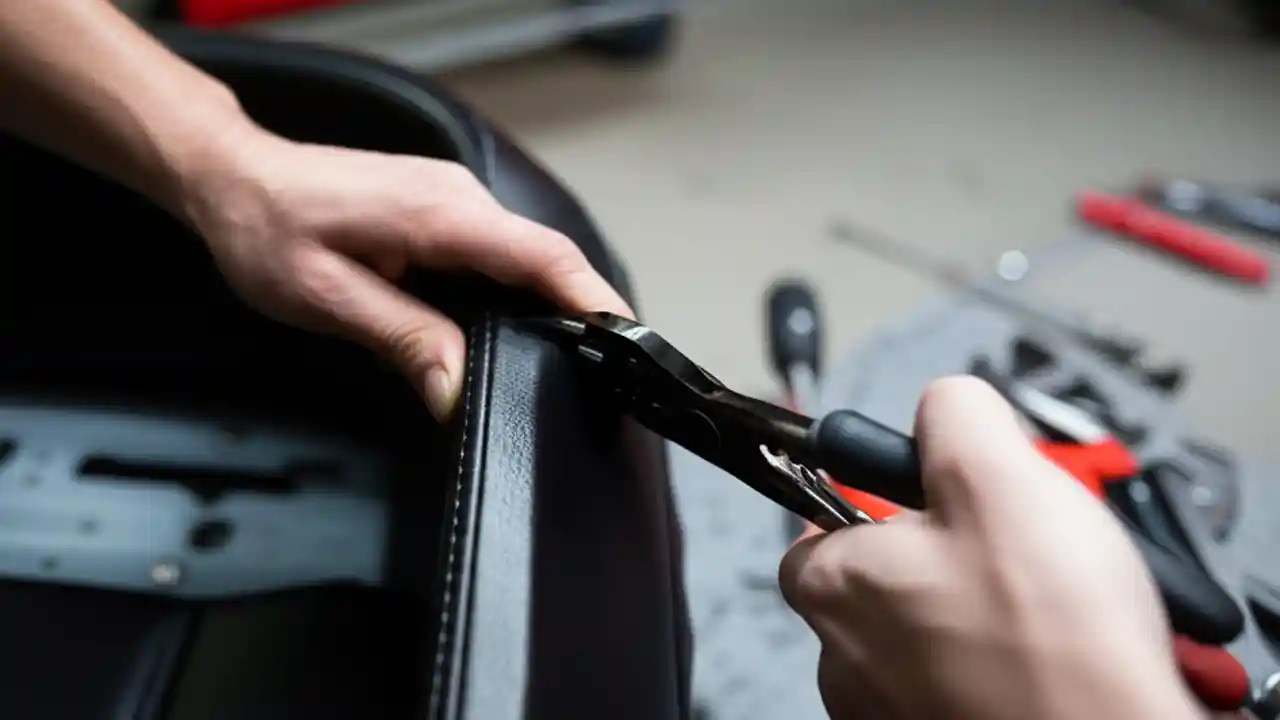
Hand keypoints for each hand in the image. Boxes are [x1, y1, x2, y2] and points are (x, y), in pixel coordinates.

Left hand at [180, 123, 631, 420]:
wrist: (232, 178)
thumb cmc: (266, 231)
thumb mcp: (326, 297)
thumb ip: (403, 338)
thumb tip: (459, 390)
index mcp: (438, 213)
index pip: (542, 256)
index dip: (592, 300)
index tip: (629, 343)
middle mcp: (458, 197)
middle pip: (546, 258)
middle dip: (584, 312)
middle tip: (607, 375)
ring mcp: (454, 199)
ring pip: (526, 255)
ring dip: (554, 303)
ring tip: (575, 362)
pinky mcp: (444, 210)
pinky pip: (501, 251)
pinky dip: (522, 289)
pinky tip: (519, 329)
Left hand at [779, 377, 1204, 719]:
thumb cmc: (1047, 637)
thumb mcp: (996, 471)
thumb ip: (953, 414)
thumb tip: (945, 404)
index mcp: (833, 583)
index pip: (823, 518)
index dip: (890, 496)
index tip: (943, 495)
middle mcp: (845, 657)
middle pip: (892, 576)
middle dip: (957, 556)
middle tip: (1023, 552)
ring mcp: (892, 708)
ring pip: (939, 632)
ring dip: (991, 613)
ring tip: (1058, 612)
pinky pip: (975, 681)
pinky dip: (1014, 664)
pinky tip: (1063, 656)